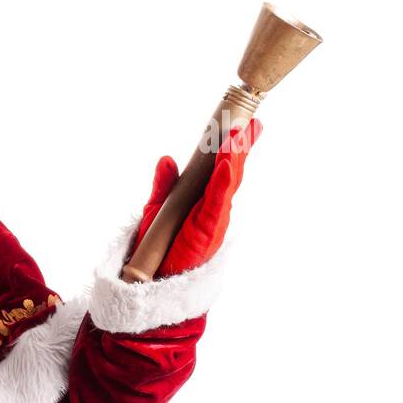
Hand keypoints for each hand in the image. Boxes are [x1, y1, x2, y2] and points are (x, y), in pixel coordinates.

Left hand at [132, 119, 262, 277]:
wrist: (151, 280)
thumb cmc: (158, 246)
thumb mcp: (158, 208)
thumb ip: (164, 185)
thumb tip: (167, 159)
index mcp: (204, 200)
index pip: (222, 169)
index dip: (234, 148)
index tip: (246, 125)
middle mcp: (214, 207)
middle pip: (231, 172)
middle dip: (241, 147)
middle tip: (250, 123)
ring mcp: (213, 218)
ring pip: (228, 183)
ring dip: (234, 157)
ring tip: (239, 134)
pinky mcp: (207, 229)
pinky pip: (217, 201)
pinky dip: (223, 181)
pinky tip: (228, 163)